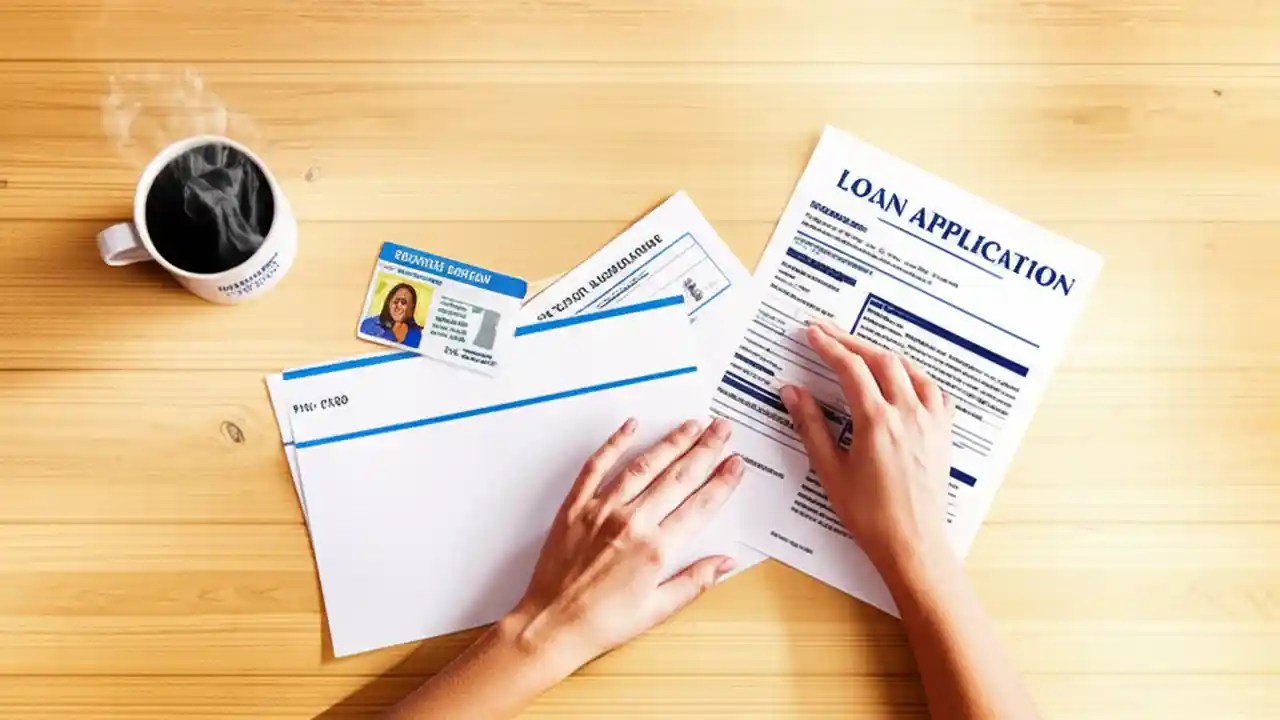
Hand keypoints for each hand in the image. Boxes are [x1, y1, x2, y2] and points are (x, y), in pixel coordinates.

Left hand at [502, 417, 742, 678]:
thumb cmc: (602, 623)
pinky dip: (615, 443)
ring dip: (671, 442)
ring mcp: (602, 510)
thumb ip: (694, 581)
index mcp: (656, 549)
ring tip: (691, 425)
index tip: (735, 463)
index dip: (722, 481)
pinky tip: (631, 426)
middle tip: (721, 429)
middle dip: (704, 449)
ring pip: (644, 465)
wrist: (551, 624)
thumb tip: (725, 562)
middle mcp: (632, 523)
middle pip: (678, 477)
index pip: (700, 505)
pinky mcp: (576, 506)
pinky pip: (597, 466)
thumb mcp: (658, 610)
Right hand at [779, 322, 953, 571]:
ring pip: (909, 369)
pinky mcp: (943, 432)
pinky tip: (903, 379)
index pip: (850, 368)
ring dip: (883, 354)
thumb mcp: (831, 470)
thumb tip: (792, 392)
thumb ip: (811, 426)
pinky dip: (915, 376)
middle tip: (828, 333)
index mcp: (877, 421)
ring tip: (861, 351)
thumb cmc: (869, 515)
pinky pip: (933, 390)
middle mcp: (908, 413)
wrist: (912, 543)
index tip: (812, 333)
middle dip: (851, 342)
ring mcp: (931, 421)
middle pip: (880, 360)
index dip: (829, 346)